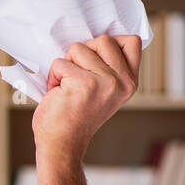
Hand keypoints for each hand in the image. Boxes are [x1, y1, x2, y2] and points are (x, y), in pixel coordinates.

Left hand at [31, 34, 139, 164]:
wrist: (62, 145)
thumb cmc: (74, 116)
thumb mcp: (102, 89)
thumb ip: (106, 67)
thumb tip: (92, 39)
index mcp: (130, 82)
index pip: (132, 41)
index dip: (110, 43)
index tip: (94, 58)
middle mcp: (123, 82)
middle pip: (104, 39)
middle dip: (83, 52)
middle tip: (75, 75)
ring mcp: (106, 82)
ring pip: (79, 48)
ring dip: (65, 65)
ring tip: (66, 87)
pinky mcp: (84, 83)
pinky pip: (60, 63)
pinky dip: (53, 77)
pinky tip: (58, 94)